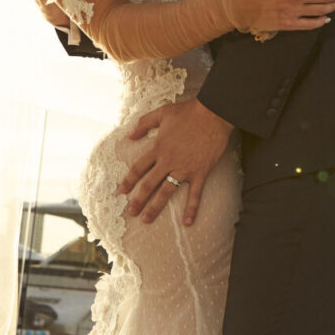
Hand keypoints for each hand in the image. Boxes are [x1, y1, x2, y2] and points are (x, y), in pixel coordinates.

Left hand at [117, 98, 233, 225]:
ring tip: (146, 220)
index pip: (138, 168)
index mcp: (158, 147)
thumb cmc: (188, 112)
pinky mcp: (200, 173)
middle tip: (130, 212)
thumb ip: (143, 123)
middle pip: (148, 184)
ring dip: (155, 207)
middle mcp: (168, 161)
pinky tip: (187, 222)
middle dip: (137, 200)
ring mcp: (184, 169)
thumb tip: (129, 135)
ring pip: (166, 192)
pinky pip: (195, 194)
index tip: (120, 191)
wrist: (214, 114)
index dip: (128, 181)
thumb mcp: (161, 112)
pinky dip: (191, 209)